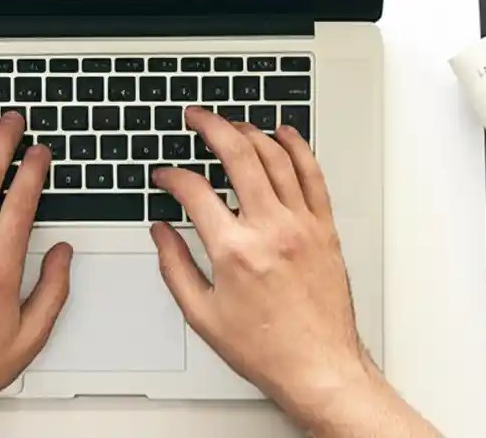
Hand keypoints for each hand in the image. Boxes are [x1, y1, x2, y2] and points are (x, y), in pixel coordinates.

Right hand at [151, 107, 437, 437]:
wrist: (320, 368)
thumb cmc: (266, 349)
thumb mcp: (202, 315)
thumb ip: (175, 266)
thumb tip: (160, 232)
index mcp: (235, 252)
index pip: (195, 191)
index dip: (172, 176)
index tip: (165, 176)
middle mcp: (271, 230)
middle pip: (239, 155)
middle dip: (211, 127)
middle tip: (196, 117)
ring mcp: (302, 225)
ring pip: (276, 157)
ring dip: (250, 132)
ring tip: (231, 124)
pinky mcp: (325, 229)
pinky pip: (313, 175)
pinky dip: (297, 148)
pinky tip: (284, 134)